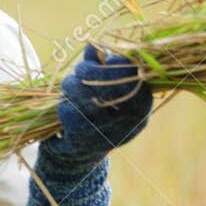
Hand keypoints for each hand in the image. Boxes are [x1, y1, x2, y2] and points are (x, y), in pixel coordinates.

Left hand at [24, 46, 151, 205]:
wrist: (79, 159)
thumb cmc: (94, 118)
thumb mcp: (104, 92)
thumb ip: (101, 68)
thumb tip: (92, 46)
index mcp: (142, 103)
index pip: (131, 69)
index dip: (113, 60)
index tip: (101, 60)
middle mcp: (131, 118)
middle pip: (106, 76)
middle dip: (86, 70)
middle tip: (78, 72)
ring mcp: (108, 129)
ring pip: (83, 90)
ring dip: (70, 86)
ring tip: (69, 91)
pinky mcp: (83, 139)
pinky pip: (70, 110)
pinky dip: (64, 107)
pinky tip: (66, 112)